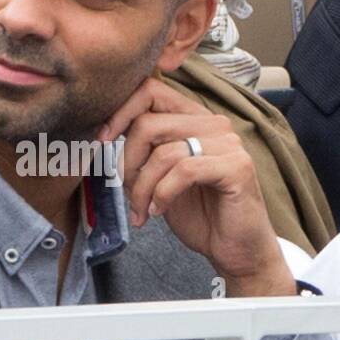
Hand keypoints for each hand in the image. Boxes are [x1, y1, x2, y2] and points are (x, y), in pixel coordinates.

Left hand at [99, 77, 294, 297]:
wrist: (235, 249)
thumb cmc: (199, 214)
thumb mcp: (160, 178)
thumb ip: (142, 152)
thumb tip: (105, 136)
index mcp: (194, 119)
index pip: (151, 91)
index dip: (120, 112)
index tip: (102, 141)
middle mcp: (213, 124)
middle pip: (148, 123)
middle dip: (127, 162)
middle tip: (127, 191)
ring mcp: (228, 143)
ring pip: (162, 153)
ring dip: (142, 188)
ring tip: (143, 210)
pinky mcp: (237, 166)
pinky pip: (183, 171)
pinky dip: (163, 194)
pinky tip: (159, 211)